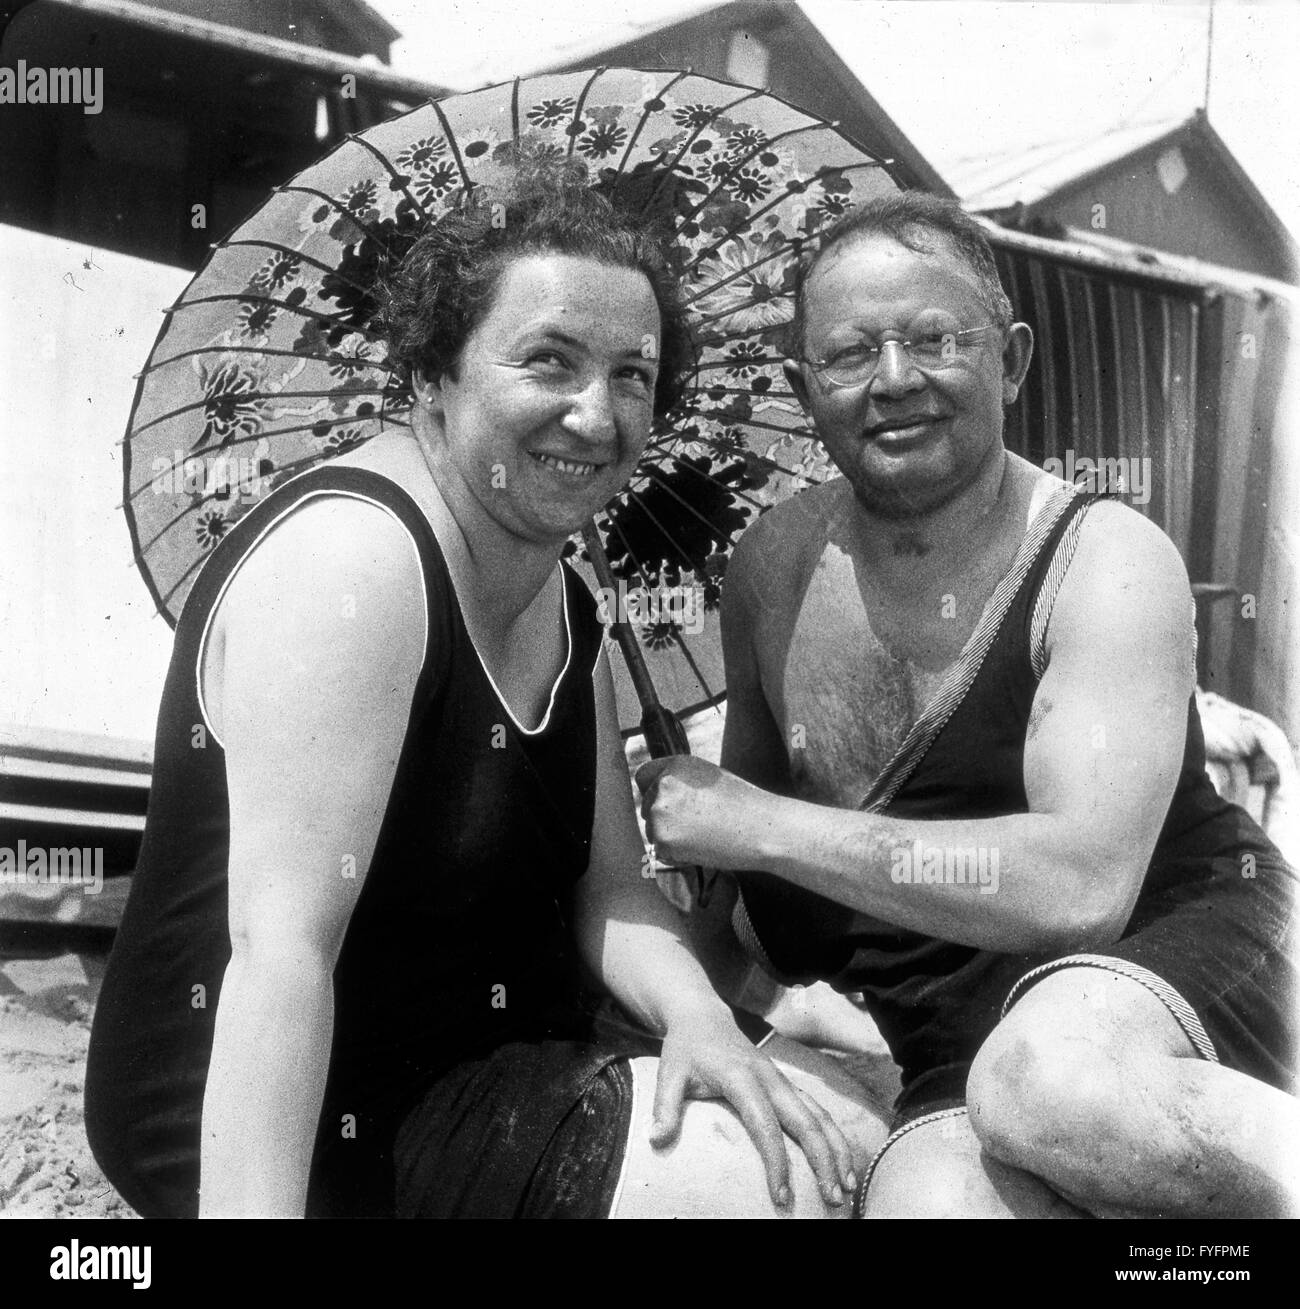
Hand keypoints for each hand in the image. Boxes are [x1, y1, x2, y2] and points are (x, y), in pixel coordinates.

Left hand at [634, 755, 774, 870]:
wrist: (762, 829)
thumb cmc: (744, 805)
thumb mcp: (710, 778)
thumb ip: (681, 781)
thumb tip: (660, 793)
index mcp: (676, 766)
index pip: (644, 776)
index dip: (652, 791)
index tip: (665, 803)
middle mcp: (663, 785)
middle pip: (646, 806)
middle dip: (663, 818)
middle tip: (695, 826)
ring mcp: (660, 812)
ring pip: (652, 830)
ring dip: (669, 837)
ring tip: (703, 836)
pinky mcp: (662, 840)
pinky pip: (660, 851)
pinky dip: (675, 855)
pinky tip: (701, 848)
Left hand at [650, 1006, 855, 1209]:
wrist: (703, 1015)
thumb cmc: (686, 1048)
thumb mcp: (669, 1073)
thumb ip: (664, 1107)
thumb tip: (655, 1141)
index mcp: (742, 1077)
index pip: (765, 1125)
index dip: (776, 1161)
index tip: (781, 1197)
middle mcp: (770, 1077)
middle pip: (806, 1121)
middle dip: (823, 1161)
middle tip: (834, 1198)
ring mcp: (782, 1079)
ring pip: (819, 1114)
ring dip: (836, 1149)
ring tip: (847, 1187)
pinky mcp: (787, 1082)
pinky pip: (817, 1109)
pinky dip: (833, 1135)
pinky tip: (842, 1160)